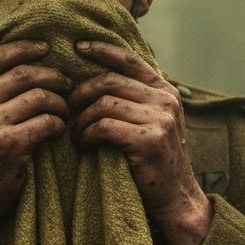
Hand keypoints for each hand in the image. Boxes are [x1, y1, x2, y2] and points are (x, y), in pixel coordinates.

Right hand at [0, 40, 72, 244]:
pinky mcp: (9, 144)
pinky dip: (58, 123)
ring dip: (59, 102)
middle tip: (67, 84)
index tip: (46, 47)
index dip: (25, 48)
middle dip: (53, 75)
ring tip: (64, 109)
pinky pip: (46, 121)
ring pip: (39, 96)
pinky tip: (58, 129)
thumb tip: (19, 65)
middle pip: (24, 74)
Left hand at [70, 40, 211, 244]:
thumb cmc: (155, 162)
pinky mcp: (148, 139)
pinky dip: (87, 134)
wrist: (176, 198)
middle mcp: (165, 99)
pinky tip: (84, 144)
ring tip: (76, 133)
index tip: (78, 46)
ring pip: (104, 103)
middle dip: (82, 91)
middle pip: (110, 80)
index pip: (129, 59)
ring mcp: (159, 118)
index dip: (102, 49)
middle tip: (68, 106)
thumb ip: (136, 99)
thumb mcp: (154, 122)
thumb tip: (100, 77)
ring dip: (82, 119)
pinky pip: (104, 125)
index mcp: (165, 91)